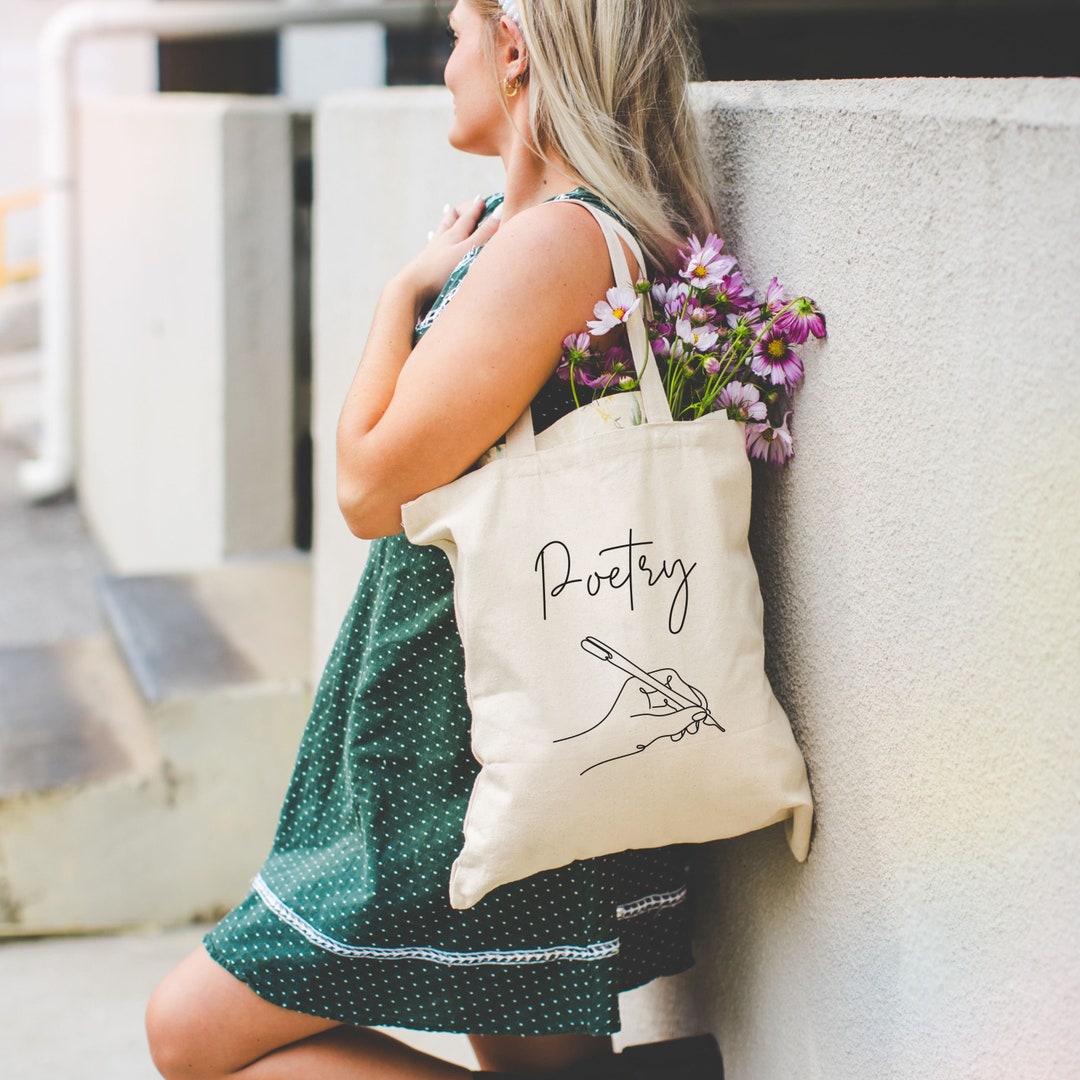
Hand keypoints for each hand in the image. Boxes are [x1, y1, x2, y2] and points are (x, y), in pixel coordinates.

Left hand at [398, 196, 502, 306]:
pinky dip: (433, 241)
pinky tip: (430, 244)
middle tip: (459, 206)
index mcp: (454, 235)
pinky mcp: (425, 268)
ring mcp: (431, 254)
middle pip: (450, 221)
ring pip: (439, 233)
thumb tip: (500, 212)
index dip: (476, 209)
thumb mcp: (468, 250)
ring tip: (445, 214)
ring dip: (445, 223)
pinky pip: (431, 249)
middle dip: (458, 213)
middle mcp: (441, 241)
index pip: (468, 218)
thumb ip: (484, 234)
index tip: (482, 200)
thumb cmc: (442, 270)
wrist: (413, 289)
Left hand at [555, 667, 721, 775]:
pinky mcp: (644, 713)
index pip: (669, 678)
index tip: (697, 707)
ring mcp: (643, 700)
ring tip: (683, 732)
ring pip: (671, 704)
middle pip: (672, 690)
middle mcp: (641, 688)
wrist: (600, 749)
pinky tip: (674, 734)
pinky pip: (665, 712)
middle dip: (685, 707)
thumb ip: (679, 719)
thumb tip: (700, 712)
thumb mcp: (653, 727)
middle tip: (695, 724)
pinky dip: (673, 722)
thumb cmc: (621, 736)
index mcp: (638, 683)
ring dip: (681, 717)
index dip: (686, 692)